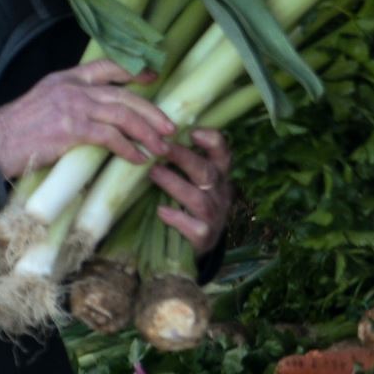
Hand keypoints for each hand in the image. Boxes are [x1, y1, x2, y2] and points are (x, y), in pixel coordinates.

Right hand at [0, 59, 177, 182]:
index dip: (133, 71)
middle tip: (169, 126)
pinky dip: (128, 149)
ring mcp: (73, 106)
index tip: (152, 77)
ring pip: (123, 115)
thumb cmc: (13, 131)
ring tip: (161, 147)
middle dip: (151, 111)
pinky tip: (138, 158)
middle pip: (123, 95)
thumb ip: (66, 102)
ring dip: (147, 132)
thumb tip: (91, 116)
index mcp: (64, 78)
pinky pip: (111, 138)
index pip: (106, 67)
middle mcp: (72, 88)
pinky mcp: (72, 129)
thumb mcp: (41, 103)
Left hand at [145, 121, 234, 250]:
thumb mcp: (192, 180)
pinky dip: (177, 218)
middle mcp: (220, 193)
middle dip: (184, 158)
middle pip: (206, 172)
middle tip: (160, 147)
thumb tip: (150, 135)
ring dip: (175, 184)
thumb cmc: (189, 202)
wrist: (200, 242)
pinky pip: (194, 227)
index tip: (193, 132)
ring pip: (198, 198)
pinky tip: (161, 211)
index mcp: (218, 175)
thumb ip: (180, 162)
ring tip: (153, 173)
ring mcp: (214, 215)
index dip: (212, 142)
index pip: (223, 154)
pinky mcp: (204, 236)